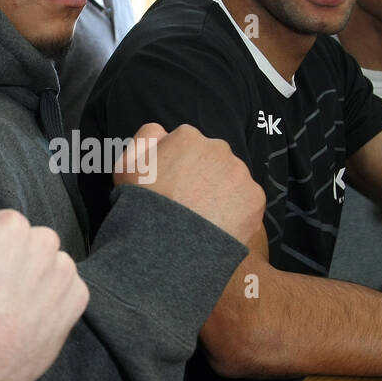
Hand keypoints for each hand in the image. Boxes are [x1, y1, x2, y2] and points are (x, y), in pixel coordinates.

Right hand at [0, 208, 88, 380]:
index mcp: (10, 226)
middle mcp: (46, 245)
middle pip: (19, 240)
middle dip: (2, 257)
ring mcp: (65, 276)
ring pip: (40, 263)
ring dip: (25, 276)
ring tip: (1, 307)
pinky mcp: (76, 304)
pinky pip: (58, 288)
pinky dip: (42, 297)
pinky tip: (20, 317)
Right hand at [116, 123, 264, 245]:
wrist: (166, 249)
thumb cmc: (142, 207)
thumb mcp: (126, 166)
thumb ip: (145, 138)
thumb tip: (163, 131)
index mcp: (187, 137)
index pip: (188, 145)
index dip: (180, 167)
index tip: (174, 186)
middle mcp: (218, 148)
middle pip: (214, 160)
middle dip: (205, 177)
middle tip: (190, 205)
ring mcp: (239, 173)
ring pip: (232, 180)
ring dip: (222, 194)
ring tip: (204, 219)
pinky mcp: (255, 198)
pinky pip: (247, 202)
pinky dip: (236, 213)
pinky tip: (218, 227)